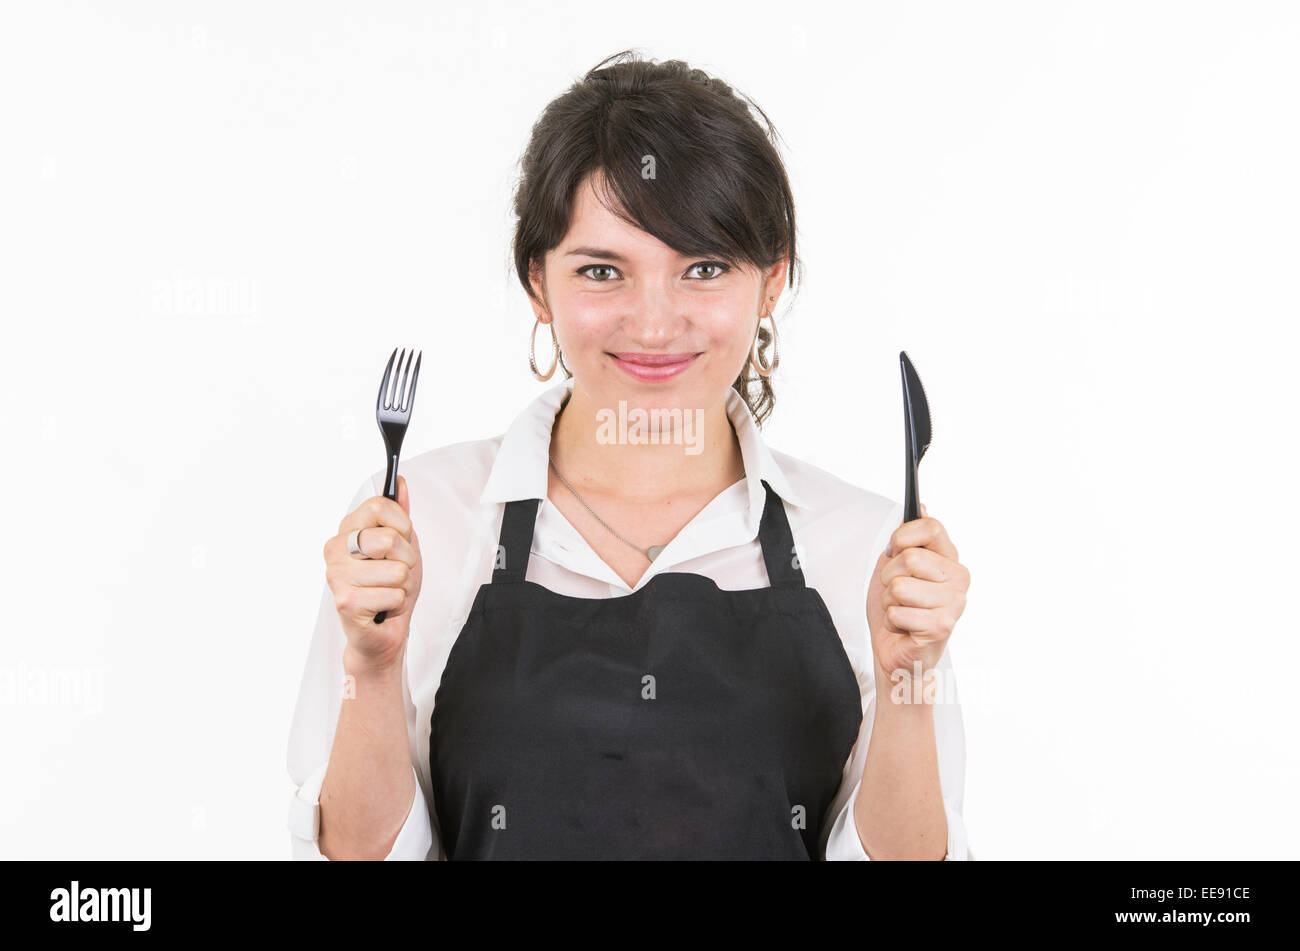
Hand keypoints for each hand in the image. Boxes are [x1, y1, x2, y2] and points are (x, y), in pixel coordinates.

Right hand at [323, 474, 422, 673]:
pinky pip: (394, 593)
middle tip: (397, 572)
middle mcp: (335, 549)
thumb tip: (400, 482)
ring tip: (388, 590)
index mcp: (346, 530)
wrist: (383, 632)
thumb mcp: (403, 545)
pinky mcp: (346, 601)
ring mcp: (337, 575)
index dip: (402, 523)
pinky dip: (397, 603)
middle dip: (407, 559)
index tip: (402, 537)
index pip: (379, 506)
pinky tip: (382, 607)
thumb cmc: (390, 586)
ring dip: (403, 584)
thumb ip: (400, 515)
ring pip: (397, 570)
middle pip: (390, 539)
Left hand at [866, 503, 969, 686]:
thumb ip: (907, 539)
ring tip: (901, 610)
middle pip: (910, 558)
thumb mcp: (895, 566)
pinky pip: (898, 611)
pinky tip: (904, 627)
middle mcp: (958, 578)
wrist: (896, 651)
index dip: (904, 536)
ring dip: (890, 600)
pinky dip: (892, 620)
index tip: (894, 549)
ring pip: (900, 586)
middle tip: (896, 592)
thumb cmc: (898, 609)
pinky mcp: (942, 626)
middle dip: (890, 576)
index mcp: (949, 559)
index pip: (931, 527)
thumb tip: (921, 505)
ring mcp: (954, 602)